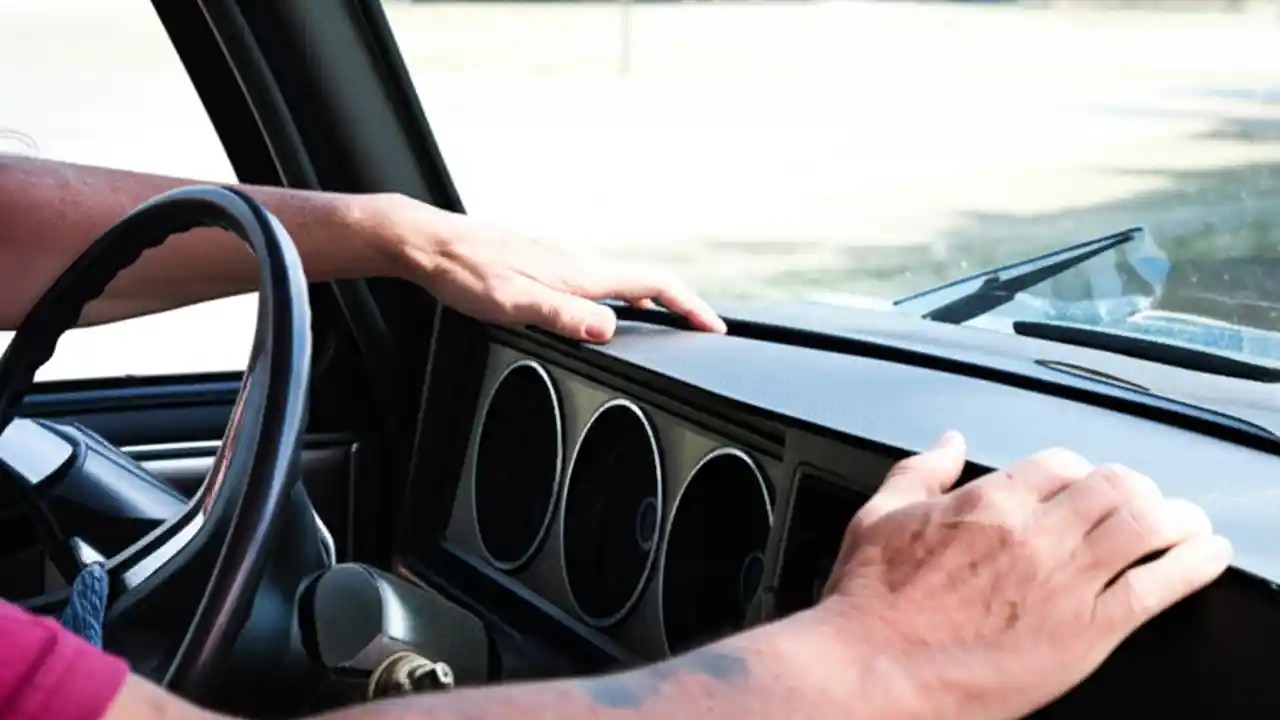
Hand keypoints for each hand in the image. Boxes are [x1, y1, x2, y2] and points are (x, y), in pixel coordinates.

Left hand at [376, 195, 725, 341]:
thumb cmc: (464, 273)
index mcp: (577, 273)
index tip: (713, 325)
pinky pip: (593, 283)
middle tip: (697, 330)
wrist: (428, 243)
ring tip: (663, 325)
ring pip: (617, 283)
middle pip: (642, 283)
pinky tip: (600, 313)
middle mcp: (574, 263)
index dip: (689, 304)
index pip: (652, 283)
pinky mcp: (541, 266)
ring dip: (648, 302)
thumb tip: (608, 328)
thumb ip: (563, 316)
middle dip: (676, 306)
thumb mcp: (513, 302)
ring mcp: (558, 263)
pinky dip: (616, 299)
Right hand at [820, 432, 1230, 718]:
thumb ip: (919, 472)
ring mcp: (1065, 581)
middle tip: (1144, 499)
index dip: (1080, 470)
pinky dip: (1193, 565)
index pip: (1060, 464)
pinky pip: (1157, 588)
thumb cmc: (870, 602)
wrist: (873, 670)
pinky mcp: (1085, 632)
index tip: (1085, 484)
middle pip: (1113, 486)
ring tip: (1189, 523)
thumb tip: (949, 443)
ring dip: (1177, 518)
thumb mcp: (879, 517)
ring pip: (1145, 527)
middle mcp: (1035, 533)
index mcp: (989, 502)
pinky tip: (1207, 555)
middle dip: (1135, 488)